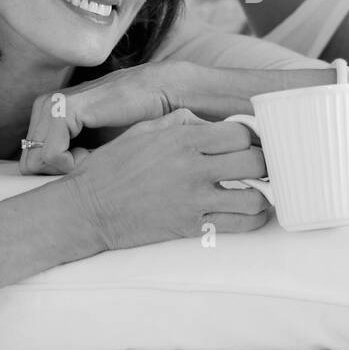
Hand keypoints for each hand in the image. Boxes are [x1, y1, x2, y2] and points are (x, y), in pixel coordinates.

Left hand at [19, 61, 187, 174]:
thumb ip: (65, 157)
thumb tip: (43, 186)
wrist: (160, 94)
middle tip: (90, 161)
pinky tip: (93, 153)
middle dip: (58, 173)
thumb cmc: (133, 121)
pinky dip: (72, 164)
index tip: (86, 164)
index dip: (57, 174)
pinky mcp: (64, 109)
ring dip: (67, 169)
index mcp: (46, 113)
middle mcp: (43, 106)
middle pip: (29, 164)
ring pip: (36, 162)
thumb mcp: (91, 145)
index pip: (30, 160)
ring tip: (94, 155)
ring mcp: (51, 105)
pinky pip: (51, 155)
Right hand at [64, 108, 269, 250]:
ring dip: (260, 194)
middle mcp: (192, 168)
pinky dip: (251, 219)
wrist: (87, 209)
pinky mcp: (191, 227)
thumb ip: (178, 122)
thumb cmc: (111, 168)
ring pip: (254, 197)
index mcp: (181, 139)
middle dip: (261, 163)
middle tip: (257, 167)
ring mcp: (193, 200)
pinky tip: (246, 213)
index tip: (245, 144)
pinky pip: (239, 225)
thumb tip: (207, 122)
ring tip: (254, 191)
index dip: (248, 137)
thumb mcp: (142, 132)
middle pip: (255, 162)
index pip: (240, 133)